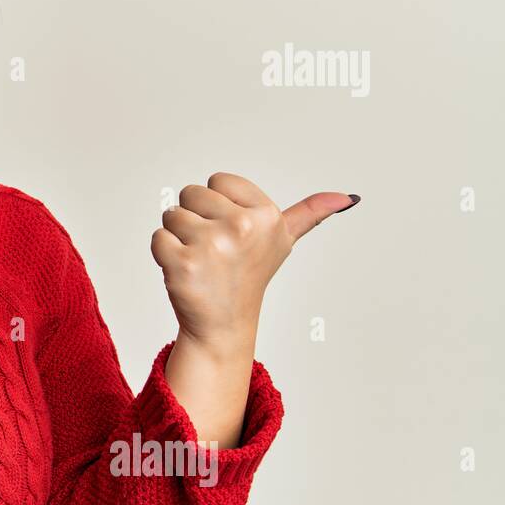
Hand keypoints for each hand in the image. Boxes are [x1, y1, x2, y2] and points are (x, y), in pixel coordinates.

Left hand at [150, 173, 358, 349]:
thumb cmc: (248, 275)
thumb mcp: (282, 241)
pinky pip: (158, 237)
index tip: (232, 232)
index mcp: (266, 215)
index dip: (217, 205)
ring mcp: (213, 246)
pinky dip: (164, 254)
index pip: (218, 180)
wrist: (224, 324)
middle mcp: (243, 227)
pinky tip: (185, 272)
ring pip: (172, 215)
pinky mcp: (184, 263)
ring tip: (201, 261)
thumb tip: (346, 197)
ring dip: (178, 237)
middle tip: (213, 250)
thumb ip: (310, 214)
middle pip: (191, 193)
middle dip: (195, 219)